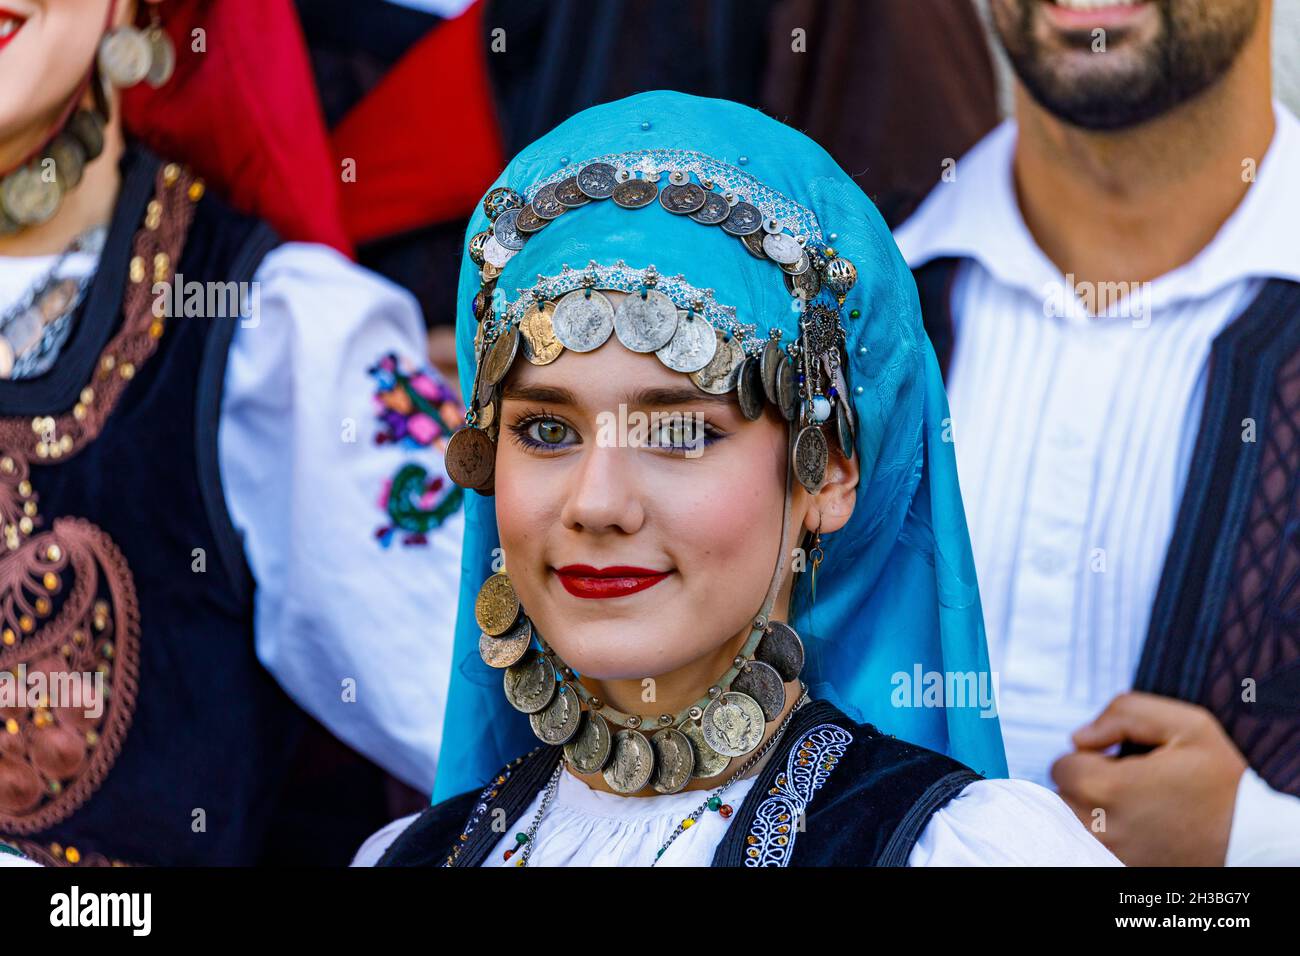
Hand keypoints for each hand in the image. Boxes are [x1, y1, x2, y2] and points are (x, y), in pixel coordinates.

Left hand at [1050, 691, 1247, 865]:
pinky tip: (1140, 825)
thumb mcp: (1186, 724)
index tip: (1122, 762)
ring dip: (1094, 807)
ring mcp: (1110, 853)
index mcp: (1106, 787)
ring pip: (1075, 820)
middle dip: (1090, 781)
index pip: (1062, 765)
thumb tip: (1081, 736)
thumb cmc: (1220, 779)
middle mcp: (1099, 827)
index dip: (1091, 757)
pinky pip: (1094, 843)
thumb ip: (1124, 713)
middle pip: (1064, 794)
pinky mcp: (1122, 869)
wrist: (1252, 837)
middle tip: (1133, 783)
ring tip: (1137, 804)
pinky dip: (1108, 831)